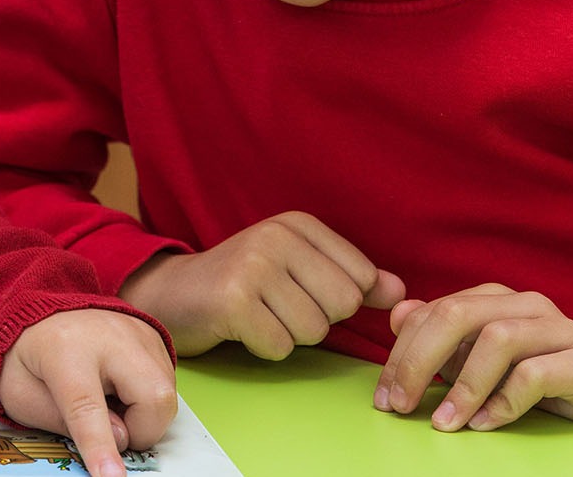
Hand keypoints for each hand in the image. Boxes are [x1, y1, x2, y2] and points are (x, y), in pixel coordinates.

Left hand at [0, 309, 175, 476]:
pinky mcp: (154, 337)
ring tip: (108, 401)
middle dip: (140, 431)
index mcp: (65, 350)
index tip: (111, 476)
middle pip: (152, 398)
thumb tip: (118, 440)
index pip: (86, 407)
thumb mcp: (22, 396)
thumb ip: (63, 423)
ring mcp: (137, 333)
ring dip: (143, 416)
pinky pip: (168, 383)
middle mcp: (110, 336)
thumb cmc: (30, 357)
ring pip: (167, 395)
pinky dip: (148, 399)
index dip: (100, 446)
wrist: (40, 313)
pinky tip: (120, 388)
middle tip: (110, 427)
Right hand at [119, 211, 404, 358]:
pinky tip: (242, 329)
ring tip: (259, 317)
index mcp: (298, 224)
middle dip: (315, 320)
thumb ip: (351, 279)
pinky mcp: (232, 301)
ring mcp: (253, 266)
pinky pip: (280, 346)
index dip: (336, 301)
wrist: (171, 294)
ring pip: (313, 330)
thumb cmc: (242, 285)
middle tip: (277, 308)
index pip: (361, 279)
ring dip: (288, 336)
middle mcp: (276, 236)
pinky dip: (264, 348)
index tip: (299, 293)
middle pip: (342, 304)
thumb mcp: (298, 269)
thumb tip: (401, 293)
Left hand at [376, 283, 572, 433]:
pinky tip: (485, 423)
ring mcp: (564, 330)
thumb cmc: (526, 389)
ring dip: (463, 386)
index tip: (384, 397)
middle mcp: (530, 305)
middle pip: (459, 315)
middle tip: (401, 405)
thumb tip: (397, 315)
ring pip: (498, 339)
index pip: (434, 312)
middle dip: (419, 362)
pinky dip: (502, 402)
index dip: (400, 353)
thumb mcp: (471, 364)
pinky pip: (535, 374)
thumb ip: (437, 338)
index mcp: (497, 298)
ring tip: (445, 422)